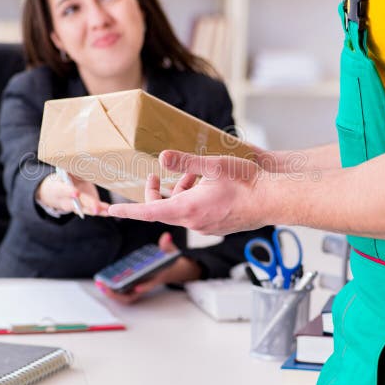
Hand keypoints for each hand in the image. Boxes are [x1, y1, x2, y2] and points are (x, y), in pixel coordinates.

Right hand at [36, 172, 108, 216]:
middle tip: (96, 208)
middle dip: (87, 204)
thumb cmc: (61, 177)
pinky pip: (93, 211)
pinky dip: (102, 212)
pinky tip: (109, 211)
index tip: (76, 193)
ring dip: (96, 210)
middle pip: (76, 203)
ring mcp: (76, 205)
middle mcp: (66, 199)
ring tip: (107, 210)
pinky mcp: (85, 207)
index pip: (62, 190)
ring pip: (85, 209)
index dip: (68, 192)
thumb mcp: (63, 171)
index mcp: (58, 188)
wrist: (55, 192)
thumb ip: (70, 167)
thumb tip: (79, 157)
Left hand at [95, 232, 201, 303]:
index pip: (151, 283)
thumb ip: (167, 245)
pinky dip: (113, 290)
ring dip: (112, 293)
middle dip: (118, 294)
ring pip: (126, 296)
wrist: (172, 271)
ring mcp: (140, 288)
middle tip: (104, 286)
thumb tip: (166, 236)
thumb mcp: (170, 251)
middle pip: (133, 296)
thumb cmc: (169, 261)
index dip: (145, 286)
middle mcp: (147, 285)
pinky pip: (123, 292)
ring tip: (100, 284)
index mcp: (157, 277)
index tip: (137, 287)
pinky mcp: (134, 287)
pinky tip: (102, 282)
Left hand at [108, 150, 267, 235]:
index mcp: (188, 209)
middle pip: (163, 210)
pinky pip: (195, 214)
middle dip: (157, 192)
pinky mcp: (217, 226)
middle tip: (155, 175)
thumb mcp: (213, 165)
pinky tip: (207, 184)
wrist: (274, 200)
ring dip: (180, 192)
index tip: (109, 210)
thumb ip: (186, 162)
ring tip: (194, 173)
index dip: (127, 210)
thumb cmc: (248, 183)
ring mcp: (206, 227)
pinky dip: (193, 199)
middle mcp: (194, 223)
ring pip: (181, 210)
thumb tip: (163, 157)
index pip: (148, 212)